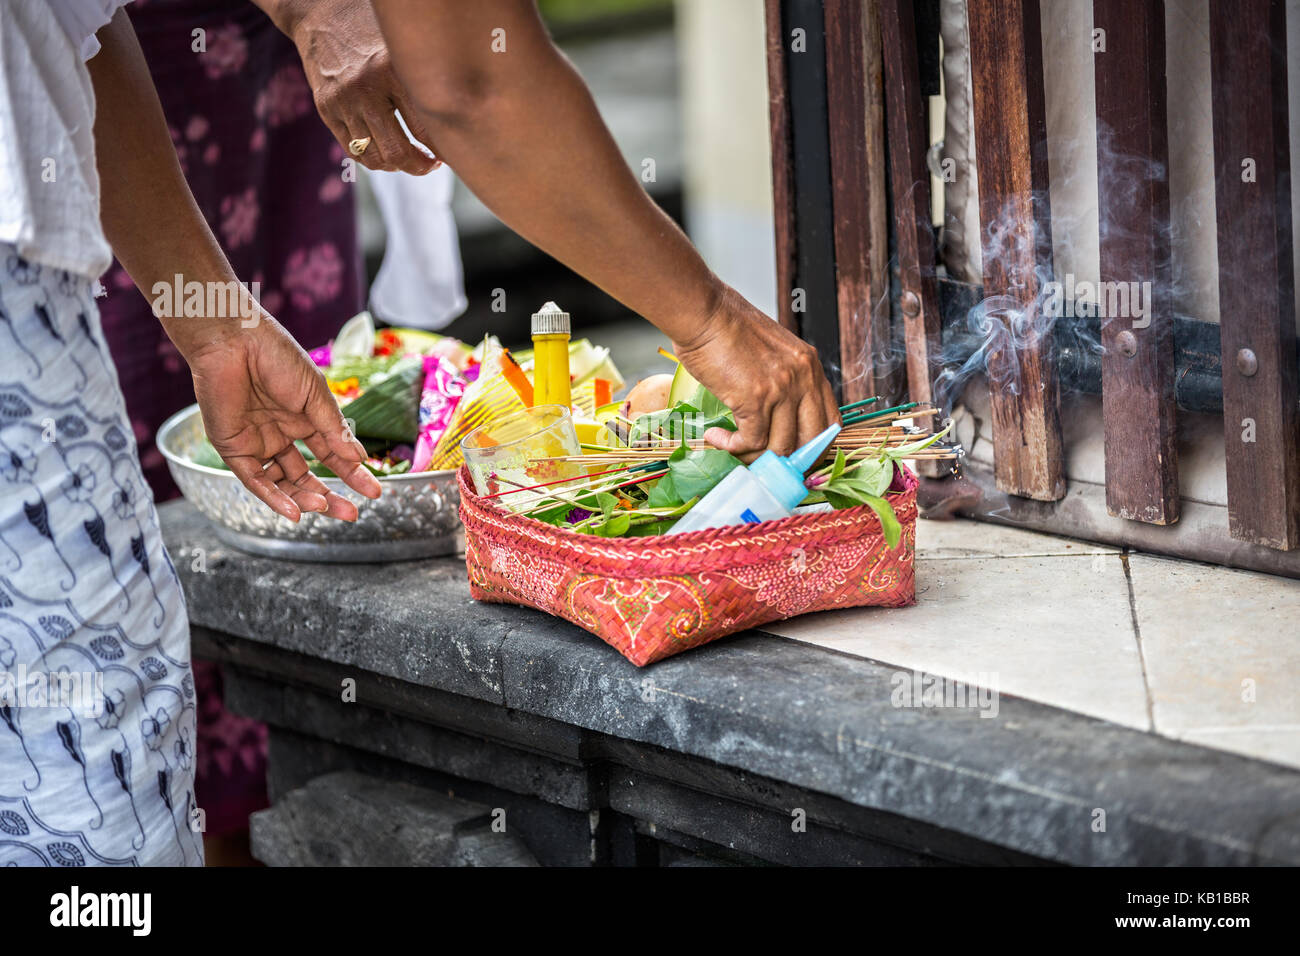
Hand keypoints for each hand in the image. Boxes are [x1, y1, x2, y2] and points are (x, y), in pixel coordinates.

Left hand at [188, 317, 381, 521]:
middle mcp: (279, 434)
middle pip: (306, 476)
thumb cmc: (276, 357)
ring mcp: (256, 443)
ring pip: (282, 483)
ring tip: (325, 508)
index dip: (352, 474)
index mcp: (302, 419)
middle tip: (352, 515)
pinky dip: (274, 499)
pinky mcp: (233, 448)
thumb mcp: (315, 395)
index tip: (374, 491)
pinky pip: (255, 480)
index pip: (330, 454)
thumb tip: (359, 458)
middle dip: (329, 496)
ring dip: (303, 499)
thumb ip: (334, 429)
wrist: (234, 341)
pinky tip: (296, 513)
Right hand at [273, 0, 440, 173]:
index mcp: (392, 70)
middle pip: (398, 151)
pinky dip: (375, 159)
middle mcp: (365, 88)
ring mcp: (342, 102)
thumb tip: (456, 123)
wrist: (321, 14)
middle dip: (421, 166)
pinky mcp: (326, 110)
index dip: (443, 149)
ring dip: (397, 166)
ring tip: (410, 159)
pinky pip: (354, 151)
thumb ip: (424, 83)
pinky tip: (388, 152)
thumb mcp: (403, 49)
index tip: (453, 153)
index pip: (425, 129)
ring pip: (375, 158)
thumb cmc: (374, 31)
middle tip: (432, 164)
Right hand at [674, 287, 840, 458]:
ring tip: (731, 445)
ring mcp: (782, 389)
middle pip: (811, 441)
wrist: (703, 312)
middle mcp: (803, 378)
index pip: (831, 421)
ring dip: (753, 455)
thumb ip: (782, 380)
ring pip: (780, 447)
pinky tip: (716, 436)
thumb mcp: (771, 351)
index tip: (795, 459)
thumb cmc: (726, 328)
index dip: (816, 448)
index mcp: (810, 366)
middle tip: (765, 465)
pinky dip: (732, 446)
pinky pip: (750, 441)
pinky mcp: (755, 399)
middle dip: (790, 461)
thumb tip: (774, 419)